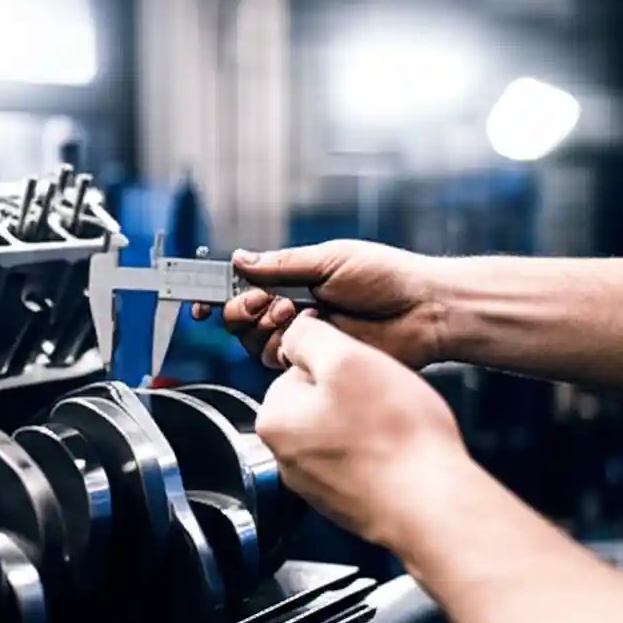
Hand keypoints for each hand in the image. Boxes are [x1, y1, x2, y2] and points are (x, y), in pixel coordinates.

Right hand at [191, 240, 447, 369]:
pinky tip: (309, 327)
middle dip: (241, 309)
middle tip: (261, 301)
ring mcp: (302, 338)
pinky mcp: (314, 363)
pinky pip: (279, 360)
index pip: (243, 286)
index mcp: (294, 279)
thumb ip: (282, 264)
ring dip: (264, 326)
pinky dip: (284, 344)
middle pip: (240, 318)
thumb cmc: (387, 277)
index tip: (200, 299)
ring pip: (254, 342)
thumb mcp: (330, 259)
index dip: (216, 292)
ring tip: (292, 311)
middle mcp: (292, 309)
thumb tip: (241, 260)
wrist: (422, 310)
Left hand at [256, 311, 470, 546]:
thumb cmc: (394, 437)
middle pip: (318, 400)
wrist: (432, 506)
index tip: (363, 374)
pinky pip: (359, 460)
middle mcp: (286, 457)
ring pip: (340, 430)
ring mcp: (315, 483)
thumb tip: (295, 331)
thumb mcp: (348, 360)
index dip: (339, 363)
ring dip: (368, 424)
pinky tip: (399, 453)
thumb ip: (310, 337)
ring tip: (395, 430)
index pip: (298, 368)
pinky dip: (379, 453)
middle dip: (352, 394)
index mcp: (273, 420)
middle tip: (384, 401)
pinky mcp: (344, 500)